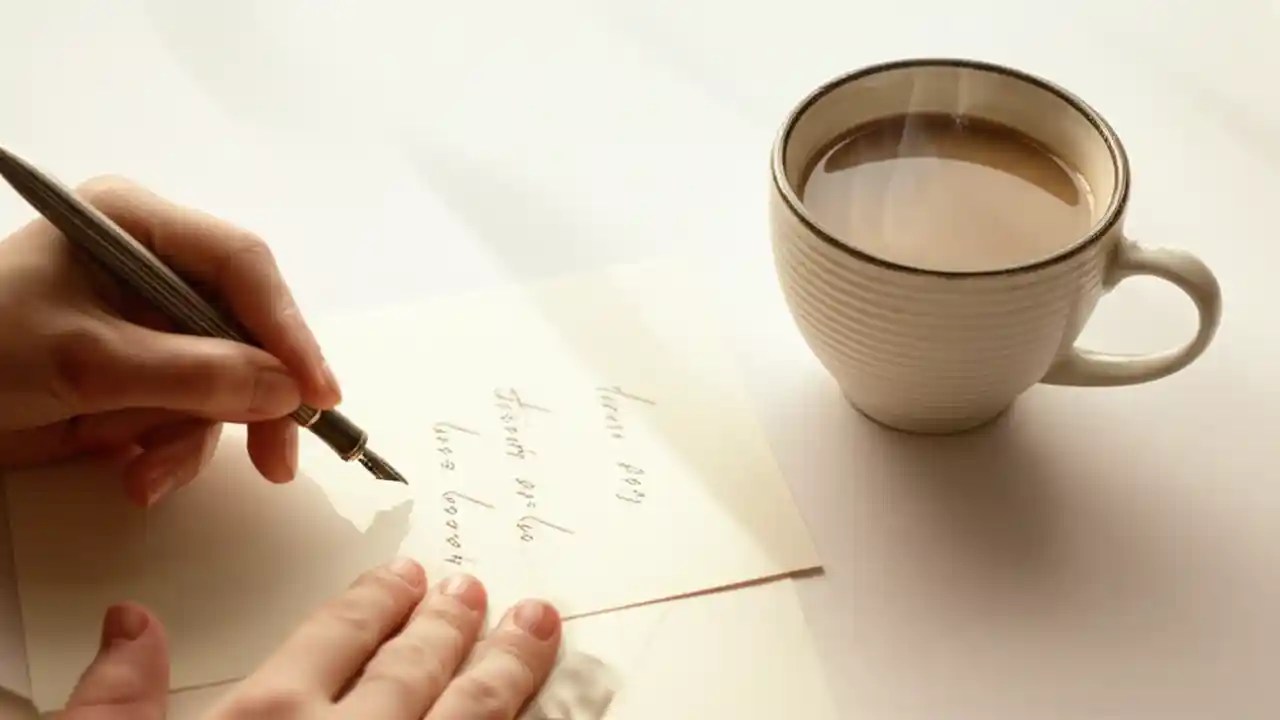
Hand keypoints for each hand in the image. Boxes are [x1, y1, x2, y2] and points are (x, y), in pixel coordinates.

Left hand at [0, 176, 339, 504]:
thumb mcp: (87, 361)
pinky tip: (135, 474)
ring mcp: (149, 325)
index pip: (242, 266)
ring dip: (195, 438)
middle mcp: (153, 267)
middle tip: (277, 457)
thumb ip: (193, 374)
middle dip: (253, 398)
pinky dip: (169, 451)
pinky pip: (189, 413)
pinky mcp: (141, 376)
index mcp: (138, 225)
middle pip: (245, 328)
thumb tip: (287, 391)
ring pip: (223, 382)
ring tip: (148, 475)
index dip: (286, 328)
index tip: (315, 393)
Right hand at [59, 560, 562, 718]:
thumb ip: (118, 710)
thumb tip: (132, 629)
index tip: (402, 580)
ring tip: (535, 630)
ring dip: (509, 668)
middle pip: (417, 664)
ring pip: (474, 713)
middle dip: (451, 624)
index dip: (374, 601)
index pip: (336, 635)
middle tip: (477, 594)